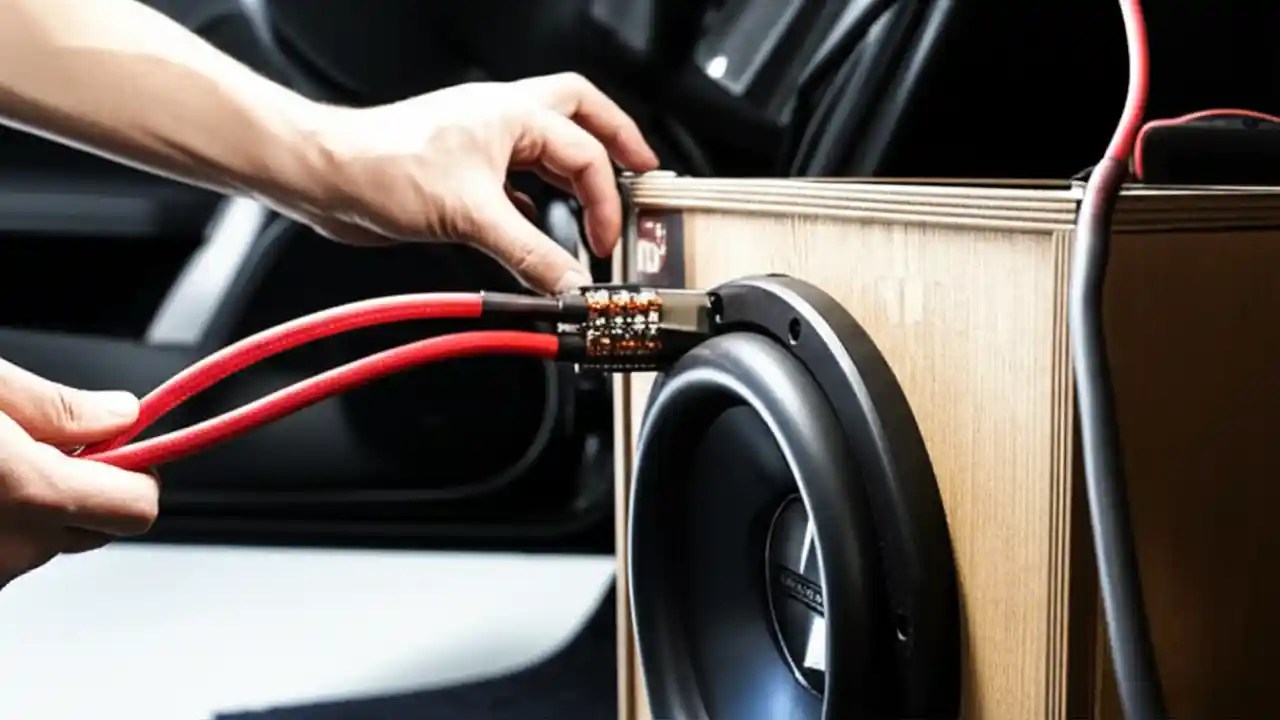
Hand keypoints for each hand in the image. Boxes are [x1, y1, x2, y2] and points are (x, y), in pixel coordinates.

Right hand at [0, 359, 157, 589]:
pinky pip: (2, 548)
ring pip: (41, 537)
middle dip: (81, 486)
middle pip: (94, 525)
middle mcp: (11, 551)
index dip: (138, 472)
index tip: (119, 444)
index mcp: (33, 496)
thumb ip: (57, 406)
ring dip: (30, 505)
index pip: (140, 507)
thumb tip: (121, 415)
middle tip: (35, 444)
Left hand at [278, 72, 659, 293]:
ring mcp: (481, 142)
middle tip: (641, 170)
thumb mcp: (471, 217)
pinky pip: (515, 178)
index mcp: (513, 114)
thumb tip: (572, 285)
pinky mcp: (461, 170)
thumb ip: (530, 254)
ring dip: (574, 174)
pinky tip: (536, 229)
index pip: (585, 153)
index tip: (606, 242)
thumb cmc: (383, 168)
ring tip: (597, 202)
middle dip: (615, 140)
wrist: (326, 176)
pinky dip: (535, 201)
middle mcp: (501, 119)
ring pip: (546, 147)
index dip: (605, 200)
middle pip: (579, 113)